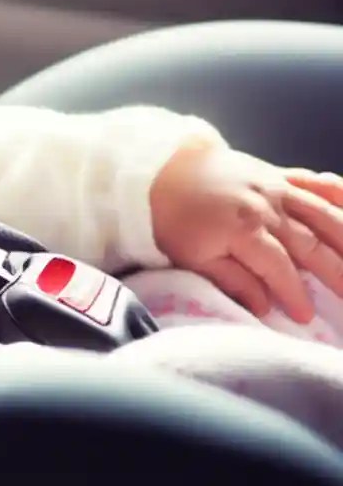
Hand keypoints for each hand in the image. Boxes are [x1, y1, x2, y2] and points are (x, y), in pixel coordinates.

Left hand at [150, 137, 342, 323]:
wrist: (160, 169)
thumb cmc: (172, 218)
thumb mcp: (191, 256)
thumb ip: (231, 280)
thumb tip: (265, 307)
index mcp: (245, 230)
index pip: (279, 269)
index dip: (295, 294)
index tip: (306, 316)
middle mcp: (270, 208)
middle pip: (311, 245)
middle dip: (336, 274)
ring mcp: (277, 188)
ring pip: (323, 215)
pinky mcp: (277, 174)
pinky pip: (314, 182)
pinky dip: (338, 192)